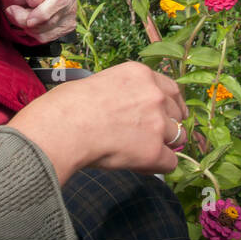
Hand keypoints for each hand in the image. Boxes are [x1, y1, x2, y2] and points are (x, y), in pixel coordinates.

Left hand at [0, 0, 77, 42]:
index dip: (44, 12)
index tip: (27, 19)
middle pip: (53, 18)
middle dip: (27, 20)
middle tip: (13, 10)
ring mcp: (70, 10)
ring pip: (50, 30)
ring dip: (28, 27)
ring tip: (19, 13)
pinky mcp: (66, 25)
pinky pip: (49, 37)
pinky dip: (33, 32)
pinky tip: (29, 20)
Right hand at [7, 62, 186, 183]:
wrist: (62, 128)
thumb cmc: (66, 106)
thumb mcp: (99, 82)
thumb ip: (122, 92)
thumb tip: (124, 108)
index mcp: (140, 74)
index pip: (171, 89)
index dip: (169, 105)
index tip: (166, 115)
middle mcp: (155, 95)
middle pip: (178, 113)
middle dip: (167, 125)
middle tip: (148, 136)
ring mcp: (158, 122)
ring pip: (177, 138)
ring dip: (162, 145)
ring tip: (138, 151)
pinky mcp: (154, 150)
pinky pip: (170, 163)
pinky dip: (157, 165)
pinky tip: (139, 164)